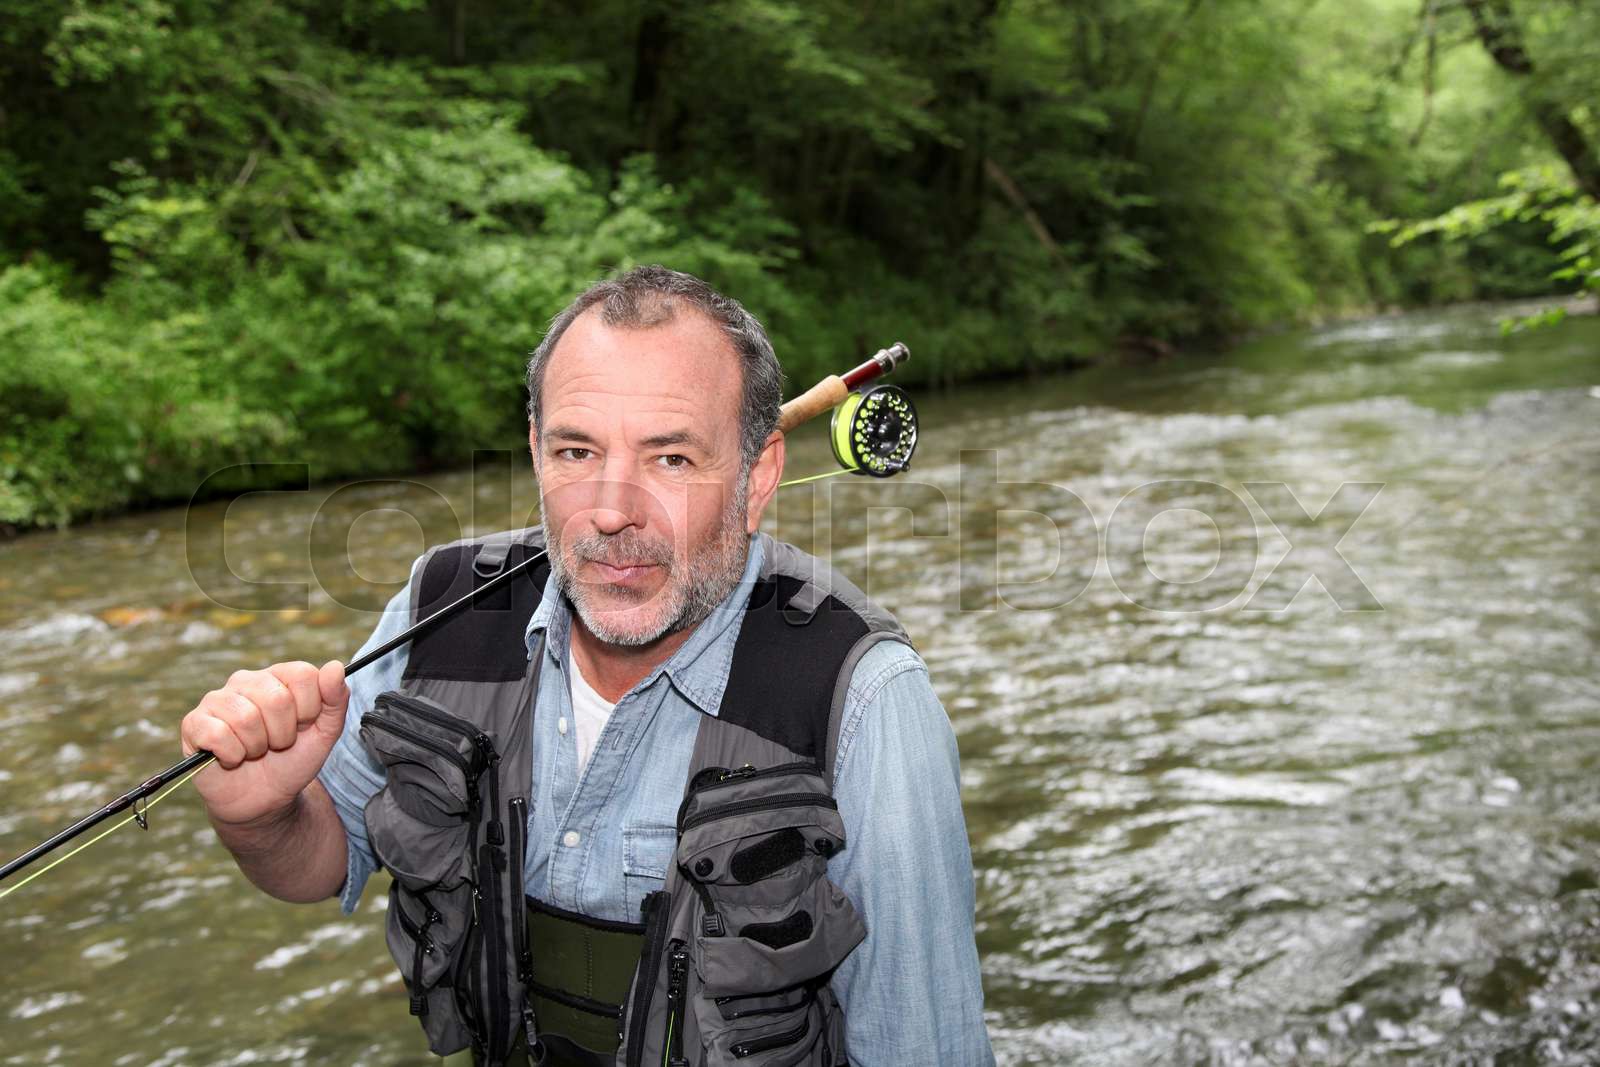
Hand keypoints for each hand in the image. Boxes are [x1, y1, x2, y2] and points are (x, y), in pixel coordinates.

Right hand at [181, 660, 348, 826]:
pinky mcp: (194, 723)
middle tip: (277, 744)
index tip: (303, 726)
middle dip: (284, 734)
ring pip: (246, 718)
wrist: (264, 799)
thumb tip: (335, 666)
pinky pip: (217, 734)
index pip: (302, 674)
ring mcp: (217, 700)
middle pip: (276, 698)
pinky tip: (232, 758)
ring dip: (258, 747)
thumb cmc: (293, 761)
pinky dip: (233, 755)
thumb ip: (336, 699)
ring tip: (255, 752)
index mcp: (278, 676)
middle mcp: (246, 681)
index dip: (309, 709)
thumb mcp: (325, 733)